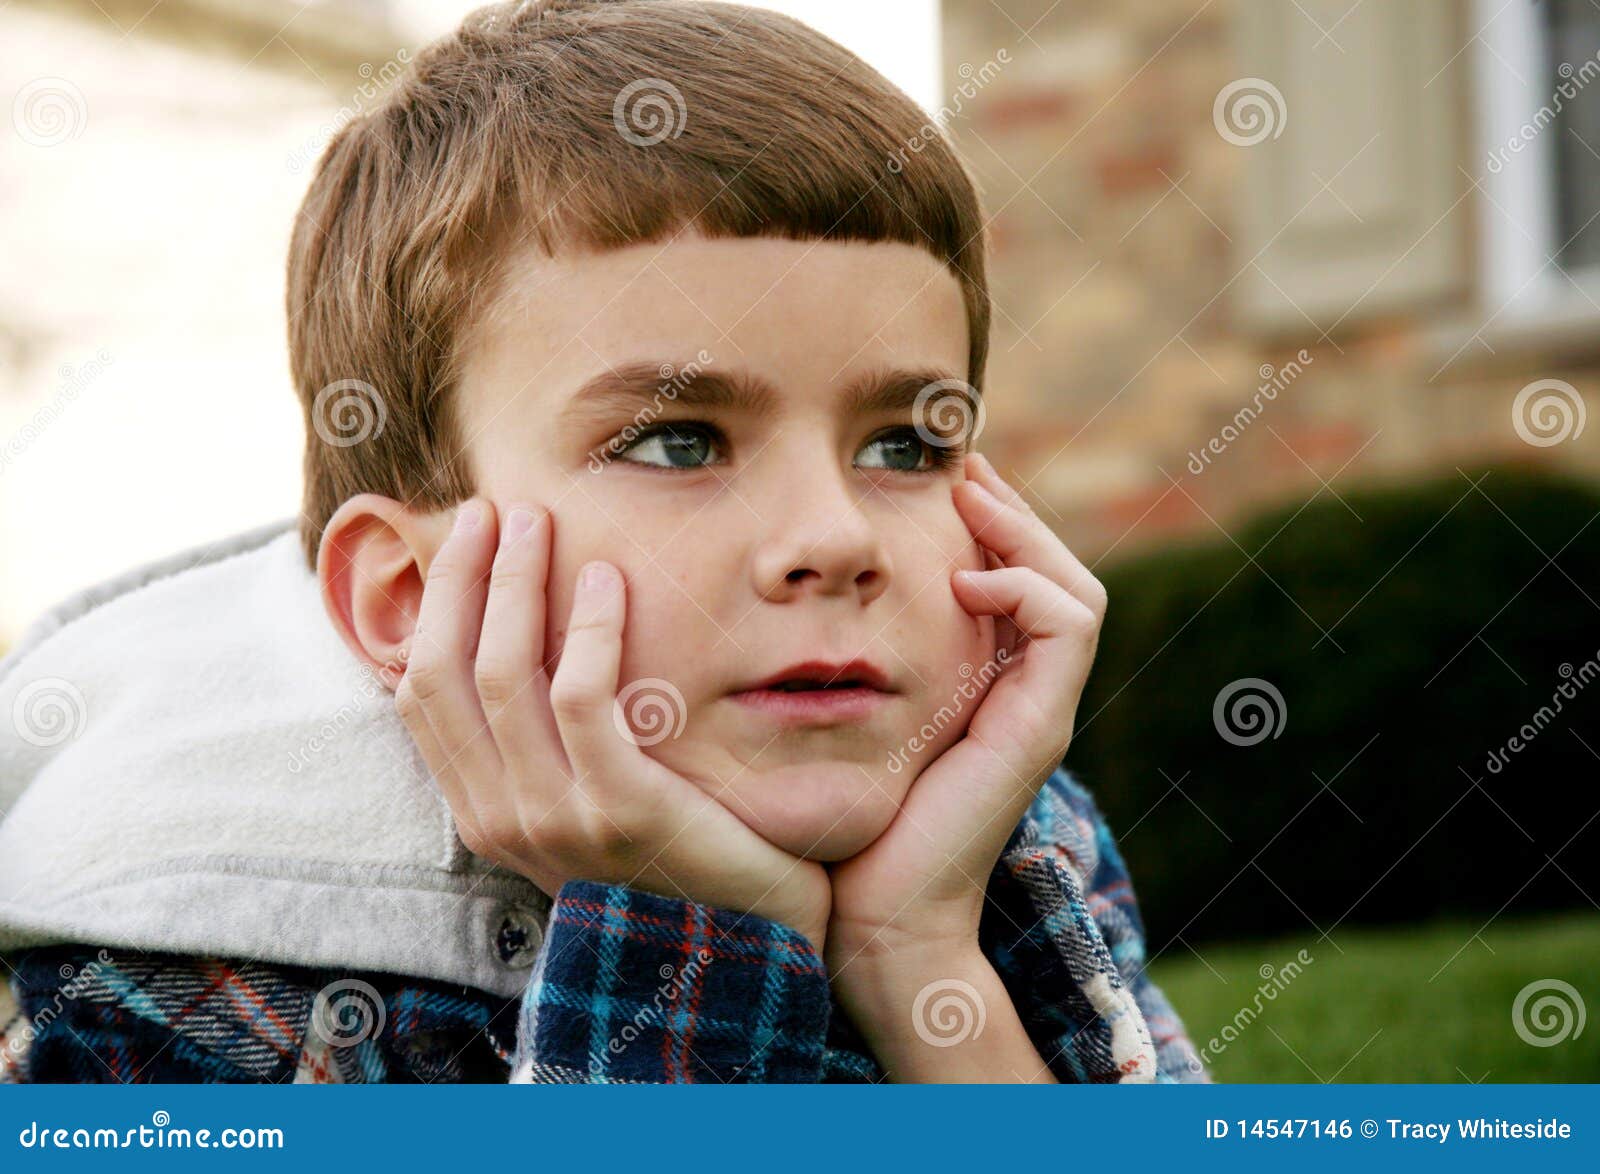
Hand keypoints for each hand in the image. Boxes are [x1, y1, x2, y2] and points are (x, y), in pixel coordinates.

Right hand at [390, 498, 831, 951]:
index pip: (421, 692)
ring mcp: (554, 819)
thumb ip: (545, 740)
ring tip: (542, 521)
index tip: (465, 538)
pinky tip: (611, 579)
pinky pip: (582, 698)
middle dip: (465, 579)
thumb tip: (524, 639)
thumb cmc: (671, 857)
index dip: (435, 606)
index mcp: (481, 812)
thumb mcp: (585, 800)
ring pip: (503, 672)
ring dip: (517, 584)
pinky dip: (591, 629)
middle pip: (447, 671)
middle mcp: (500, 818)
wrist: (741, 942)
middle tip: (497, 509)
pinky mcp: (619, 810)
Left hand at [825, 451, 1107, 971]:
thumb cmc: (842, 821)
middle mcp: (1023, 696)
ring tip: (969, 497)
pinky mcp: (1037, 729)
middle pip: (1056, 575)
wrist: (869, 914)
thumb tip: (801, 596)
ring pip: (1074, 591)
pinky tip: (965, 578)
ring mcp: (1038, 713)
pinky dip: (1026, 587)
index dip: (992, 525)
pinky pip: (1067, 629)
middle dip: (1013, 512)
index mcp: (987, 690)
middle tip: (963, 466)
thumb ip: (846, 663)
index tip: (943, 478)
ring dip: (1026, 533)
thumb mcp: (841, 718)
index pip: (1019, 584)